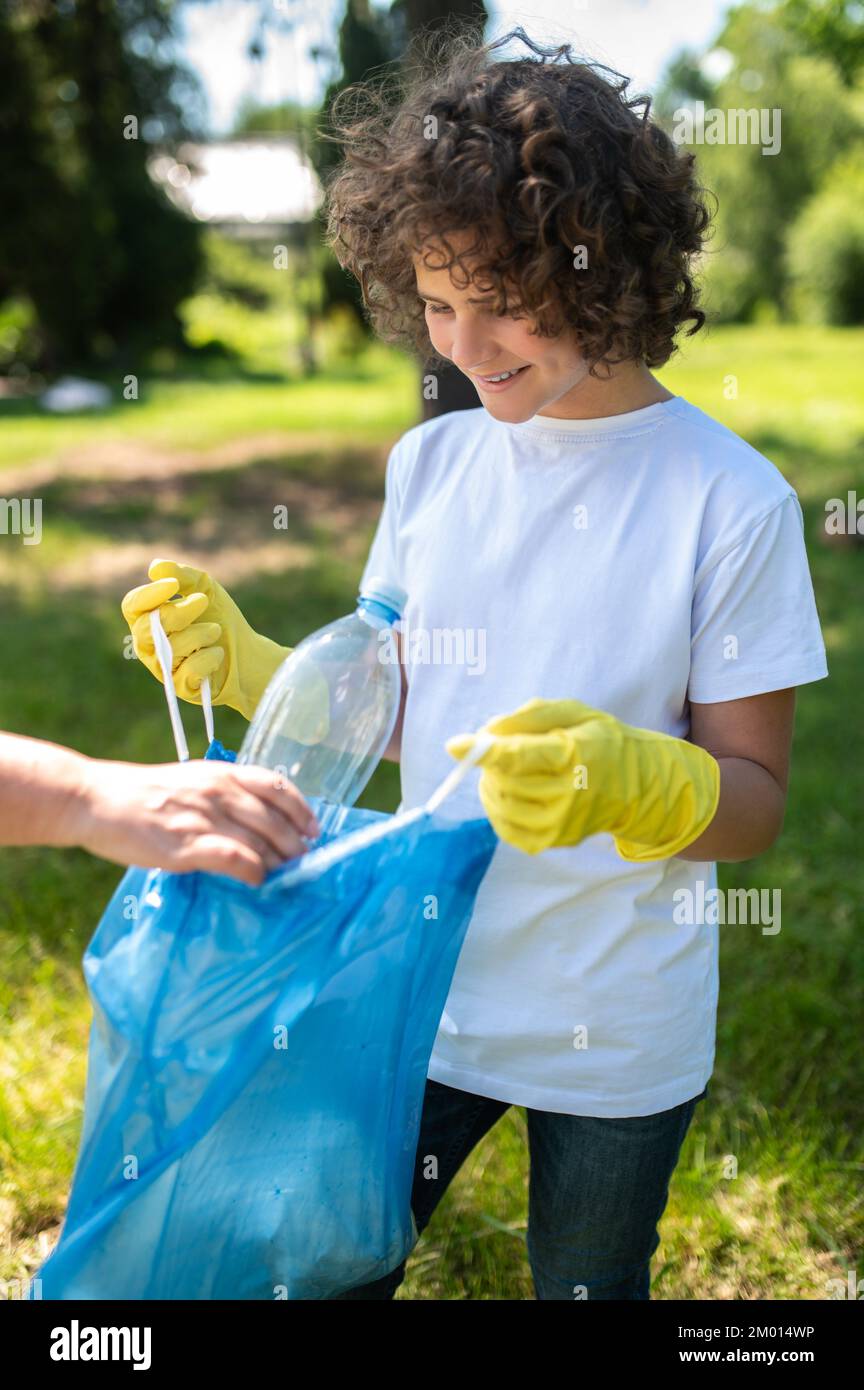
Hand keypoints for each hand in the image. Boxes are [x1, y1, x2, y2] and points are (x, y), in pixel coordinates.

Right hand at [73, 757, 320, 885]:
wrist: (98, 800)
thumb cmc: (143, 794)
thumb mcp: (191, 780)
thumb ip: (224, 795)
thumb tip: (256, 820)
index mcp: (222, 773)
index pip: (278, 786)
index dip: (302, 810)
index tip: (314, 829)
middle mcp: (220, 791)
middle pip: (276, 820)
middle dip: (295, 844)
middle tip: (303, 862)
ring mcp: (205, 817)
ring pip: (261, 842)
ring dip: (278, 863)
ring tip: (284, 876)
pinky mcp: (188, 844)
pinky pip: (236, 860)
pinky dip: (254, 872)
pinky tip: (256, 881)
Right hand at [121, 558, 289, 720]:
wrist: (248, 652)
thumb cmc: (220, 618)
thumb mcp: (205, 589)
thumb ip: (183, 576)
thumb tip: (155, 567)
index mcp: (148, 618)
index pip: (132, 606)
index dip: (149, 595)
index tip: (173, 585)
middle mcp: (148, 645)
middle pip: (147, 628)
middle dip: (178, 613)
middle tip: (203, 601)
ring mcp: (163, 668)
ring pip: (170, 649)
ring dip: (200, 634)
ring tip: (216, 630)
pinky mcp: (181, 688)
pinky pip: (188, 671)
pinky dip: (208, 657)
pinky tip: (218, 654)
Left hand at [445, 696, 719, 859]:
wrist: (638, 786)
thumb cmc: (600, 740)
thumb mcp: (573, 712)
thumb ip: (528, 716)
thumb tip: (485, 732)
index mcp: (574, 754)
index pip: (519, 758)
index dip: (483, 752)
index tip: (454, 745)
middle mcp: (569, 794)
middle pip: (503, 782)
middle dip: (489, 764)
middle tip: (500, 750)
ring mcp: (561, 823)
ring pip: (500, 804)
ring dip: (491, 785)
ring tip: (509, 771)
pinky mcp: (554, 841)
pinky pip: (506, 828)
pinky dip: (498, 807)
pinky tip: (512, 793)